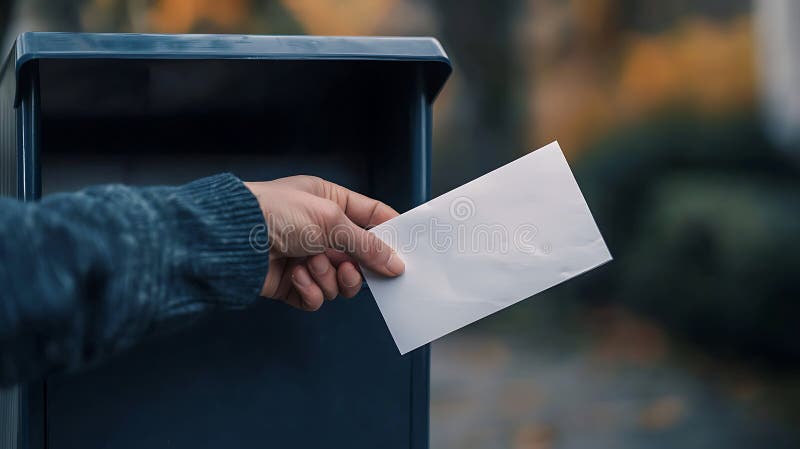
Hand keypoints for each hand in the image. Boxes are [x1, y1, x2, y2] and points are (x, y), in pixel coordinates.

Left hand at [244, 176, 403, 310]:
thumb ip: (367, 243)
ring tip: (312, 266)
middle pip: (359, 256)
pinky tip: (298, 277)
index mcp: (329, 202)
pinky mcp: (293, 283)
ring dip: (329, 278)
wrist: (231, 239)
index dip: (390, 232)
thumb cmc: (276, 213)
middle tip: (350, 268)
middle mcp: (320, 230)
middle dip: (356, 266)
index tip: (407, 250)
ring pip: (340, 282)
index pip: (371, 215)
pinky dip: (311, 291)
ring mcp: (306, 257)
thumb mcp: (331, 220)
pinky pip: (317, 297)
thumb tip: (396, 263)